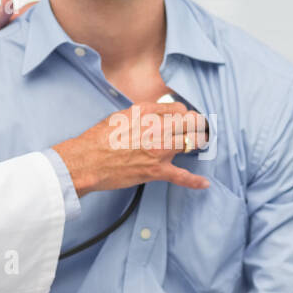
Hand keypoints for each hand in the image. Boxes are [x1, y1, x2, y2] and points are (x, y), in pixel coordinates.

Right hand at [52, 102, 209, 195]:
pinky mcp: (157, 171)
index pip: (179, 109)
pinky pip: (182, 176)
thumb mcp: (121, 115)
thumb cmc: (99, 139)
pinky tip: (204, 183)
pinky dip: (194, 181)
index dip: (184, 114)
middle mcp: (157, 128)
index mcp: (147, 112)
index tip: (183, 119)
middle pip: (191, 123)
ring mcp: (159, 150)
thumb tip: (155, 113)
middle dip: (196, 126)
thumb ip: (141, 113)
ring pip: (192, 143)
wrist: (88, 161)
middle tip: (198, 129)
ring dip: (197, 143)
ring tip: (201, 143)